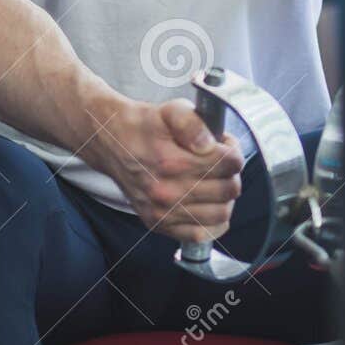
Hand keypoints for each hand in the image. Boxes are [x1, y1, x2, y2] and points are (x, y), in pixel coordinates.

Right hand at [97, 98, 243, 241]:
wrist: (111, 142)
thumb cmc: (144, 126)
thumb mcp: (169, 110)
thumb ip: (193, 122)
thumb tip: (210, 145)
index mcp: (172, 161)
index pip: (229, 163)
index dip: (233, 151)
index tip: (226, 146)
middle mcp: (166, 191)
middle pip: (229, 189)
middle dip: (232, 172)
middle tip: (222, 162)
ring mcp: (162, 212)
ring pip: (221, 213)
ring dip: (226, 197)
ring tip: (216, 181)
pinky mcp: (158, 224)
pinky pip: (200, 234)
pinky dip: (213, 221)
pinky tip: (209, 204)